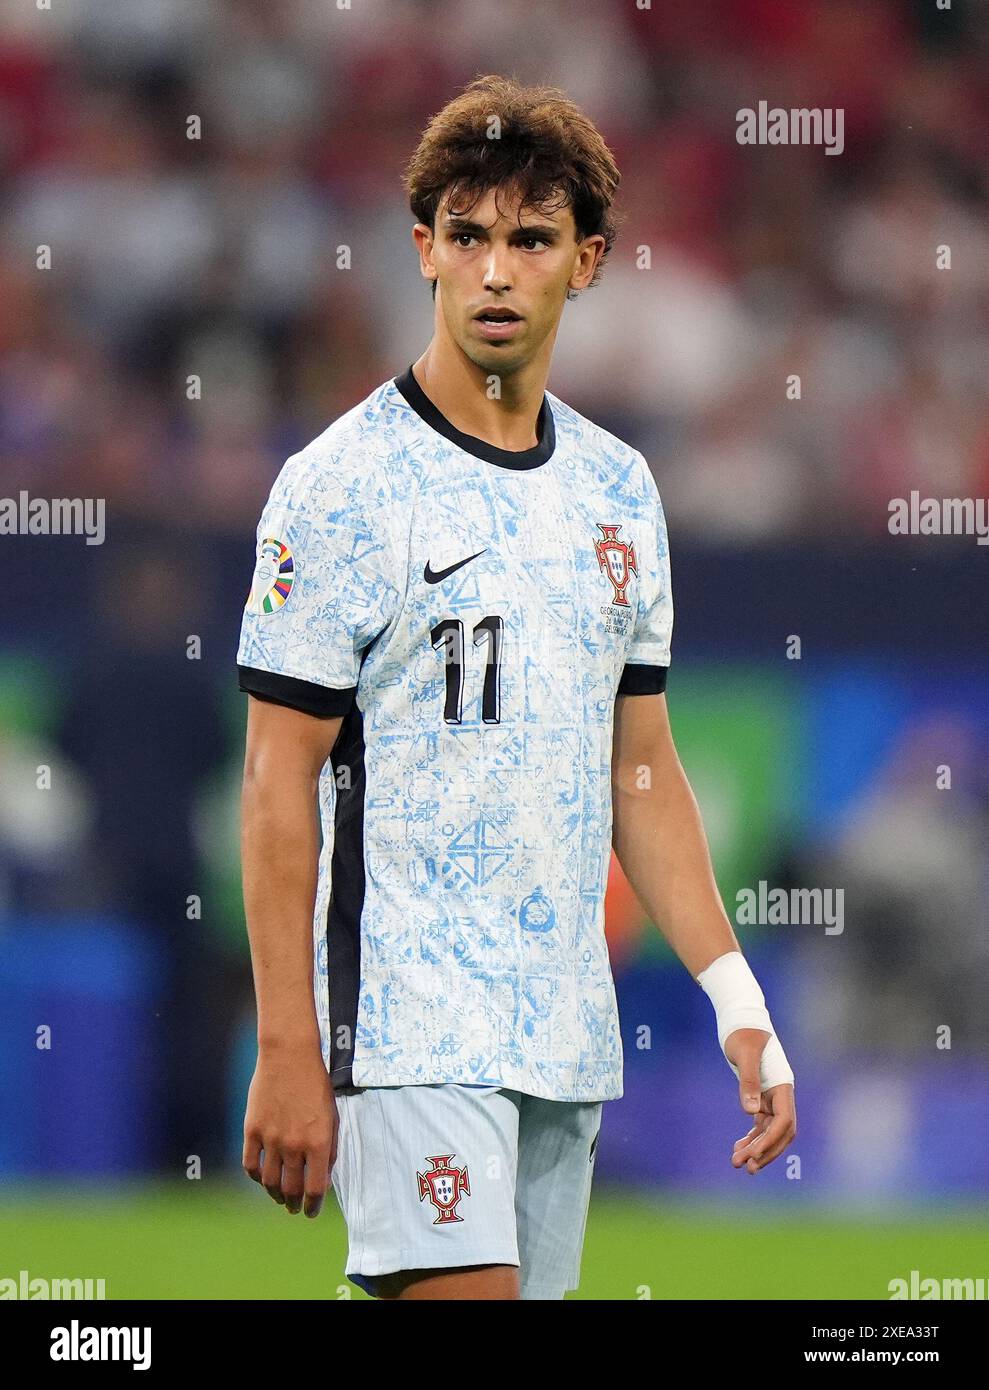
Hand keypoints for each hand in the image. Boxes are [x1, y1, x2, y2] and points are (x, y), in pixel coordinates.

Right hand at [242, 1041, 337, 1216]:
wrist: (289, 1056)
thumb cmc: (316, 1085)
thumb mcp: (333, 1116)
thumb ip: (329, 1149)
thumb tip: (322, 1179)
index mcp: (319, 1141)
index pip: (315, 1189)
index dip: (313, 1206)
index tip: (311, 1212)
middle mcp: (294, 1144)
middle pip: (291, 1189)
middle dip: (295, 1204)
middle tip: (296, 1208)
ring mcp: (271, 1138)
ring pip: (269, 1182)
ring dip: (276, 1195)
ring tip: (281, 1197)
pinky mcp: (251, 1130)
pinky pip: (250, 1164)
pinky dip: (256, 1177)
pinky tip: (263, 1178)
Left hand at [724, 1027, 795, 1173]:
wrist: (740, 1021)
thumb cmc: (744, 1033)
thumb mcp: (745, 1054)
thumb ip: (749, 1081)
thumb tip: (750, 1112)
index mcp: (782, 1085)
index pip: (784, 1122)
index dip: (771, 1141)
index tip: (753, 1154)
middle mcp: (780, 1094)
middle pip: (780, 1133)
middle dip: (765, 1151)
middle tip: (745, 1167)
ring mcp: (771, 1097)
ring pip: (769, 1131)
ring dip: (756, 1148)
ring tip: (736, 1162)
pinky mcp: (760, 1096)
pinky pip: (760, 1124)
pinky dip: (751, 1137)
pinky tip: (738, 1146)